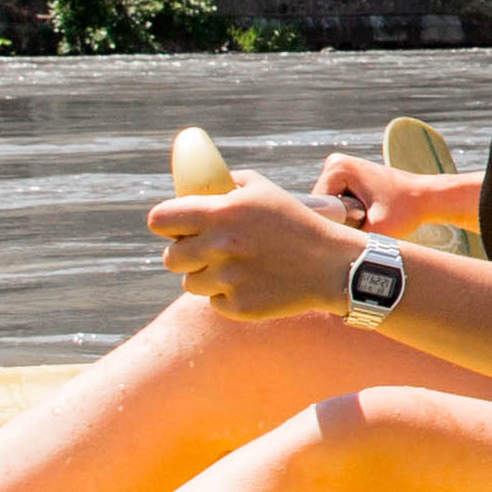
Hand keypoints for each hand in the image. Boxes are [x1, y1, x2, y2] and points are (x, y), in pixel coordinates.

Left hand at [149, 181, 377, 321]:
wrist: (331, 265)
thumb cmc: (296, 222)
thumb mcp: (264, 190)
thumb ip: (224, 184)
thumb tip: (192, 189)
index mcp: (222, 212)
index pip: (160, 219)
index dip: (164, 222)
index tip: (174, 226)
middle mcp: (220, 245)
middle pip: (169, 257)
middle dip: (182, 253)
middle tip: (204, 250)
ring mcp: (228, 279)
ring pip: (190, 283)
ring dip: (205, 276)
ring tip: (235, 267)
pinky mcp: (238, 307)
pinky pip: (215, 302)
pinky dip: (228, 296)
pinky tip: (253, 283)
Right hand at [309, 153, 457, 237]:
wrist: (428, 197)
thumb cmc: (406, 211)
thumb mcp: (375, 231)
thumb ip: (347, 240)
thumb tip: (325, 254)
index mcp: (336, 168)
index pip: (316, 207)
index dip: (328, 226)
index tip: (348, 233)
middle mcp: (334, 163)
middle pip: (321, 207)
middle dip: (337, 222)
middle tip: (364, 226)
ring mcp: (340, 167)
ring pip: (328, 207)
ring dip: (342, 219)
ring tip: (367, 220)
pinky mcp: (347, 176)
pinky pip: (336, 203)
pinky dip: (348, 214)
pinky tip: (366, 216)